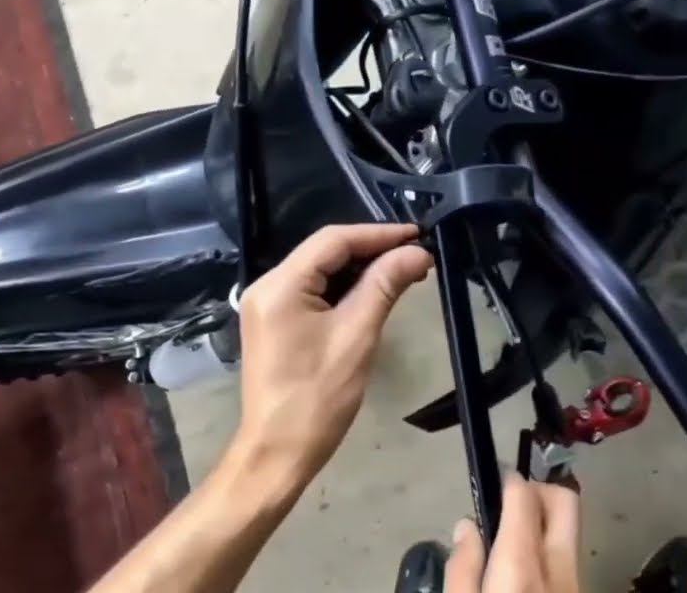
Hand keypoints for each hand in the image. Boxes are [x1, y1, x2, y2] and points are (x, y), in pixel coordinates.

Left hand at [232, 224, 432, 478]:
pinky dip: (343, 290)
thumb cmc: (317, 397)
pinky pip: (312, 292)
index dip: (379, 234)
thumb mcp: (357, 336)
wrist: (279, 451)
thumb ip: (385, 286)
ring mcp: (267, 306)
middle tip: (418, 255)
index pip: (333, 240)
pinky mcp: (274, 324)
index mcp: (280, 285)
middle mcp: (267, 286)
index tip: (419, 235)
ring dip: (360, 270)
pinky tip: (374, 293)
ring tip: (404, 272)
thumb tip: (418, 253)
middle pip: (324, 252)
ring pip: (319, 271)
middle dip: (372, 250)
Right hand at [446, 473, 581, 592]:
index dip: (508, 478)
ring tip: (509, 539)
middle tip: (507, 503)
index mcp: (521, 563)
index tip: (491, 479)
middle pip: (565, 500)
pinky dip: (548, 547)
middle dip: (538, 489)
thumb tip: (467, 527)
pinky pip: (567, 556)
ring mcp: (576, 581)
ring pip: (568, 530)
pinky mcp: (581, 591)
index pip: (525, 496)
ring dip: (543, 521)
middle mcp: (559, 565)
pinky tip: (523, 568)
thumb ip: (462, 567)